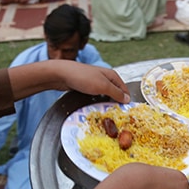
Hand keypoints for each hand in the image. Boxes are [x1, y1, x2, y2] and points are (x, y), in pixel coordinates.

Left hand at [11, 60, 130, 103]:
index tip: (125, 112)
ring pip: (105, 96)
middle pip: (115, 93)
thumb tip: (127, 99)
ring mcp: (96, 82)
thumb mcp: (103, 86)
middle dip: (115, 103)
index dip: (126, 100)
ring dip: (105, 104)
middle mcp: (105, 78)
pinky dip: (96, 103)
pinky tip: (94, 108)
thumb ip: (116, 93)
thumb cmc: (82, 77)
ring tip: (104, 112)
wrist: (61, 74)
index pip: (124, 90)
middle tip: (114, 114)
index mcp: (112, 75)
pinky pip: (96, 97)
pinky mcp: (87, 87)